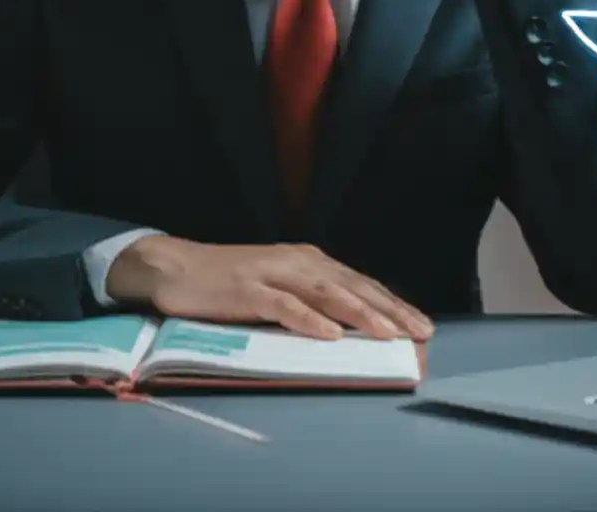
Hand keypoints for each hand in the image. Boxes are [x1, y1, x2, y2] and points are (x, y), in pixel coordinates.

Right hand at [105, 236, 434, 341]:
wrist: (173, 268)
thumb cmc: (229, 284)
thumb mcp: (278, 289)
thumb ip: (310, 303)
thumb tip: (351, 332)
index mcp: (309, 262)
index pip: (361, 284)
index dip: (394, 304)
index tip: (423, 327)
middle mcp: (297, 262)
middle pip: (353, 287)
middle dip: (391, 311)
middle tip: (421, 333)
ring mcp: (272, 274)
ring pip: (326, 294)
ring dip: (360, 314)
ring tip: (389, 334)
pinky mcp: (245, 289)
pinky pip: (282, 306)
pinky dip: (308, 320)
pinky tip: (330, 334)